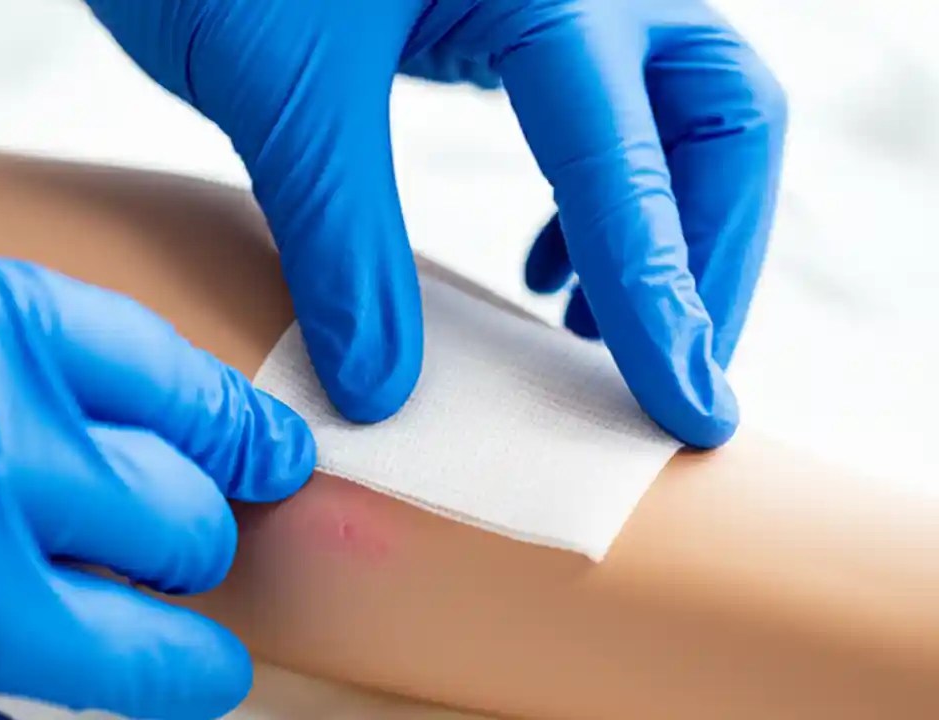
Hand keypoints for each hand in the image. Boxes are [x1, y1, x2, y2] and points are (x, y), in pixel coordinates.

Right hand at [0, 253, 313, 718]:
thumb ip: (65, 357)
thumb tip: (240, 443)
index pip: (181, 391)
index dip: (243, 437)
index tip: (271, 468)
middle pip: (183, 531)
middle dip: (187, 555)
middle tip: (167, 567)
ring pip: (150, 669)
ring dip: (170, 667)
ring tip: (160, 659)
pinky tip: (1, 671)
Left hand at [86, 0, 785, 446]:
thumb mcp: (284, 103)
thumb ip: (342, 249)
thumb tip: (382, 394)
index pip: (631, 164)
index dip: (663, 299)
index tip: (690, 413)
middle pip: (721, 117)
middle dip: (709, 252)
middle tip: (670, 370)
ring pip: (683, 110)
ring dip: (665, 229)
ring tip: (592, 334)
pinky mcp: (519, 8)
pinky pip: (612, 107)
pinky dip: (603, 197)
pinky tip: (543, 265)